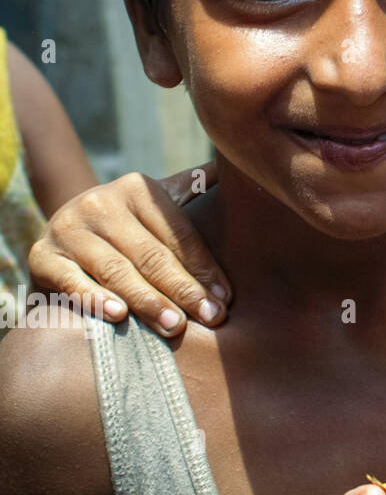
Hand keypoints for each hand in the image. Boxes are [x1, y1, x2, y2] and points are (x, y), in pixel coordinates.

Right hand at [26, 163, 228, 336]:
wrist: (64, 232)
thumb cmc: (128, 223)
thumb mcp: (157, 199)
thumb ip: (192, 186)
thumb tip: (233, 169)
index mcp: (137, 188)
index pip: (178, 234)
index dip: (204, 268)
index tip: (225, 298)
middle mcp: (100, 203)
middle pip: (151, 254)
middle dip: (184, 290)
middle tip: (210, 318)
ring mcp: (68, 229)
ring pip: (117, 270)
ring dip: (148, 301)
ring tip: (174, 325)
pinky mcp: (42, 256)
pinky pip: (72, 281)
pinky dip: (95, 299)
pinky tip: (118, 316)